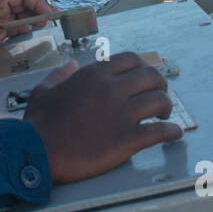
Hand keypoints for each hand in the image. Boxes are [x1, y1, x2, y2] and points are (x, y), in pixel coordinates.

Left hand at [0, 0, 53, 64]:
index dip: (37, 2)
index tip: (48, 11)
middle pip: (24, 6)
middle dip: (40, 10)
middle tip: (55, 17)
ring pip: (22, 17)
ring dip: (35, 19)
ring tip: (47, 23)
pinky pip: (16, 29)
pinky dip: (25, 29)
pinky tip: (32, 32)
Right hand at [24, 53, 181, 183]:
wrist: (38, 152)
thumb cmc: (39, 123)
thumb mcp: (43, 90)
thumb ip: (60, 75)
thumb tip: (70, 64)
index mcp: (93, 74)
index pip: (131, 59)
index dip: (142, 67)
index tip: (143, 78)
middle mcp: (112, 89)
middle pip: (151, 77)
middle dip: (159, 85)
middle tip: (158, 95)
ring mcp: (121, 114)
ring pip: (160, 101)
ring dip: (166, 107)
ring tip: (164, 115)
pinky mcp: (127, 139)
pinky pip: (160, 131)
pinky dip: (172, 132)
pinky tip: (174, 134)